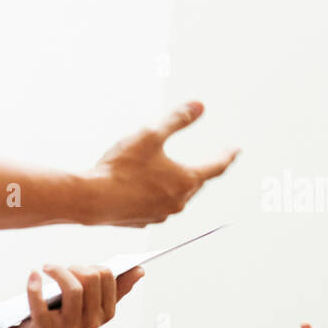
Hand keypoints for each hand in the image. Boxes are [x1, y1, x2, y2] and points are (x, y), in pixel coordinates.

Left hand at [8, 263, 143, 327]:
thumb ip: (117, 289)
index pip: (107, 277)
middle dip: (75, 268)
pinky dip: (34, 286)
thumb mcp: (93, 306)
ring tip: (47, 268)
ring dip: (58, 272)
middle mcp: (91, 323)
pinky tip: (34, 275)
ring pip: (73, 289)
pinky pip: (40, 304)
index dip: (92, 266)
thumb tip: (140, 271)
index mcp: (106, 314)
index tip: (79, 268)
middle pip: (91, 280)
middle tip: (60, 269)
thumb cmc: (67, 318)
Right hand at [83, 101, 239, 226]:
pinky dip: (154, 195)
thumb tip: (199, 106)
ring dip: (175, 183)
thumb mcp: (150, 135)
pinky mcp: (142, 221)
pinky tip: (142, 187)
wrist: (92, 199)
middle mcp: (178, 202)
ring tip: (167, 172)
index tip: (235, 150)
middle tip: (204, 161)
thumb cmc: (122, 168)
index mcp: (186, 181)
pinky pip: (155, 206)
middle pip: (195, 182)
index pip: (216, 167)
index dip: (227, 155)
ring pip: (176, 196)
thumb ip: (176, 119)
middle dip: (199, 170)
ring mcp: (161, 215)